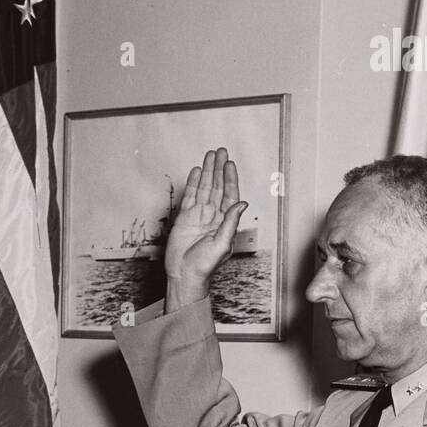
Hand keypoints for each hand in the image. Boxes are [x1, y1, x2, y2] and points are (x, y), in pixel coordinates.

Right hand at [164, 147, 247, 311]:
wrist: (184, 275)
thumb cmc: (205, 266)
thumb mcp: (222, 244)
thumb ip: (231, 223)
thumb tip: (242, 203)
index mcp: (224, 222)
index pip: (229, 195)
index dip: (230, 179)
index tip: (229, 164)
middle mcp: (212, 216)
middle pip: (217, 187)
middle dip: (218, 169)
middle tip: (220, 151)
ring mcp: (198, 216)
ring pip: (204, 188)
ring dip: (207, 172)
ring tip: (209, 155)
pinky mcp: (184, 218)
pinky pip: (190, 196)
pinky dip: (194, 183)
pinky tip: (197, 171)